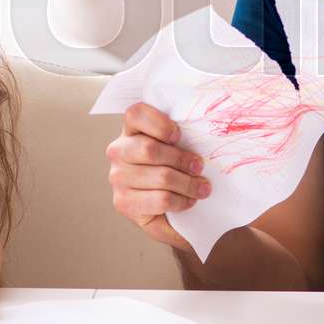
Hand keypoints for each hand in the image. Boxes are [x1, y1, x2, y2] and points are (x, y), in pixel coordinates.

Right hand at [106, 103, 210, 251]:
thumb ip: (182, 136)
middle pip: (150, 149)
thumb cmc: (175, 169)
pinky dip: (181, 201)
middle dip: (182, 159)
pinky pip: (161, 199)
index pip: (135, 114)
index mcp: (131, 130)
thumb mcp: (177, 146)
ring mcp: (118, 178)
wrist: (167, 210)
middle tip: (199, 166)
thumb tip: (206, 129)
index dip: (160, 124)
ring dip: (188, 184)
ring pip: (161, 177)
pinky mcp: (123, 203)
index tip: (178, 136)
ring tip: (201, 188)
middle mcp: (118, 151)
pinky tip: (187, 201)